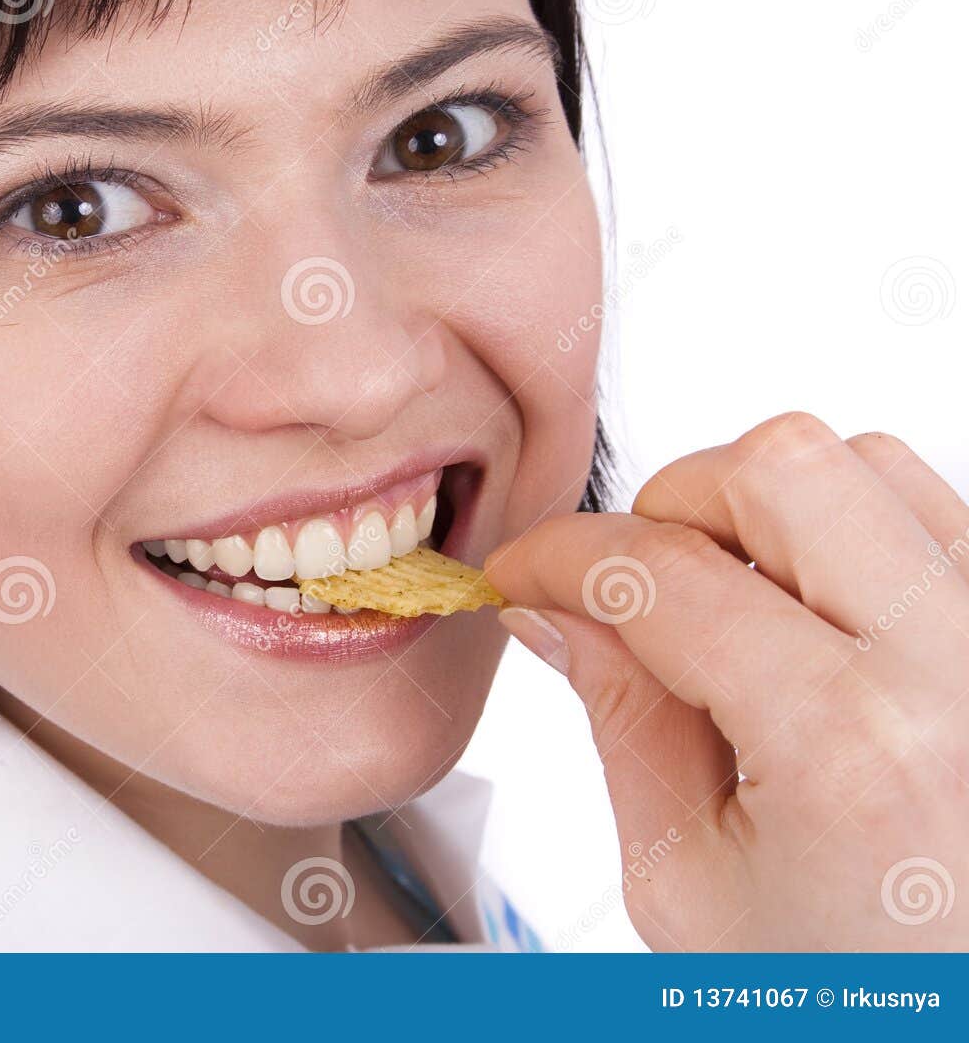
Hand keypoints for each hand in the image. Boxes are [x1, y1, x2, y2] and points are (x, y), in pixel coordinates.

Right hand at [486, 412, 968, 950]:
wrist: (966, 1020)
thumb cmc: (854, 997)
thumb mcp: (689, 883)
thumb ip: (621, 720)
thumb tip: (559, 609)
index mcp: (853, 747)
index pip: (663, 574)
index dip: (561, 556)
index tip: (527, 571)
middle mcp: (962, 671)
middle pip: (780, 468)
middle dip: (673, 506)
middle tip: (636, 583)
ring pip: (871, 464)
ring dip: (772, 515)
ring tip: (738, 608)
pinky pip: (938, 515)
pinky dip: (855, 539)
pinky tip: (817, 624)